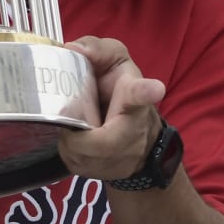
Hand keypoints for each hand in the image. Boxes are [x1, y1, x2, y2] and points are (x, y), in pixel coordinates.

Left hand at [59, 36, 165, 181]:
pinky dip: (69, 153)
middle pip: (103, 143)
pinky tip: (76, 142)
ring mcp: (124, 157)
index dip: (146, 91)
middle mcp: (133, 128)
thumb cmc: (120, 90)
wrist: (136, 132)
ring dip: (69, 143)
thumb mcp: (113, 60)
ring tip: (72, 129)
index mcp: (134, 94)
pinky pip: (77, 165)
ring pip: (83, 157)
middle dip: (77, 137)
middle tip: (68, 123)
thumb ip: (95, 49)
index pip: (141, 93)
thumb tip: (71, 49)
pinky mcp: (109, 173)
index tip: (155, 88)